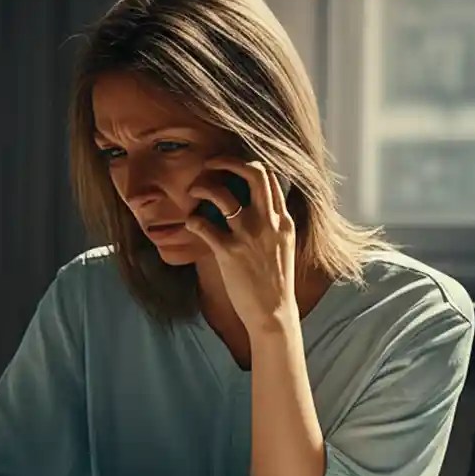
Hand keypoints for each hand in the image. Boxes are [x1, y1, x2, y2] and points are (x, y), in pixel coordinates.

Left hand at [184, 157, 297, 333]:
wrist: (273, 314)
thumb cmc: (274, 282)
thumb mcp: (283, 246)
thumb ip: (274, 223)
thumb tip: (258, 205)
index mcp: (283, 220)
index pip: (270, 176)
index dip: (247, 163)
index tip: (228, 166)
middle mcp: (269, 222)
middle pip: (253, 172)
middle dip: (227, 162)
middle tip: (209, 164)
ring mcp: (249, 236)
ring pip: (222, 194)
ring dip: (203, 186)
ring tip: (193, 190)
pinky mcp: (229, 253)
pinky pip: (203, 224)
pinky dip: (192, 219)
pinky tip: (190, 223)